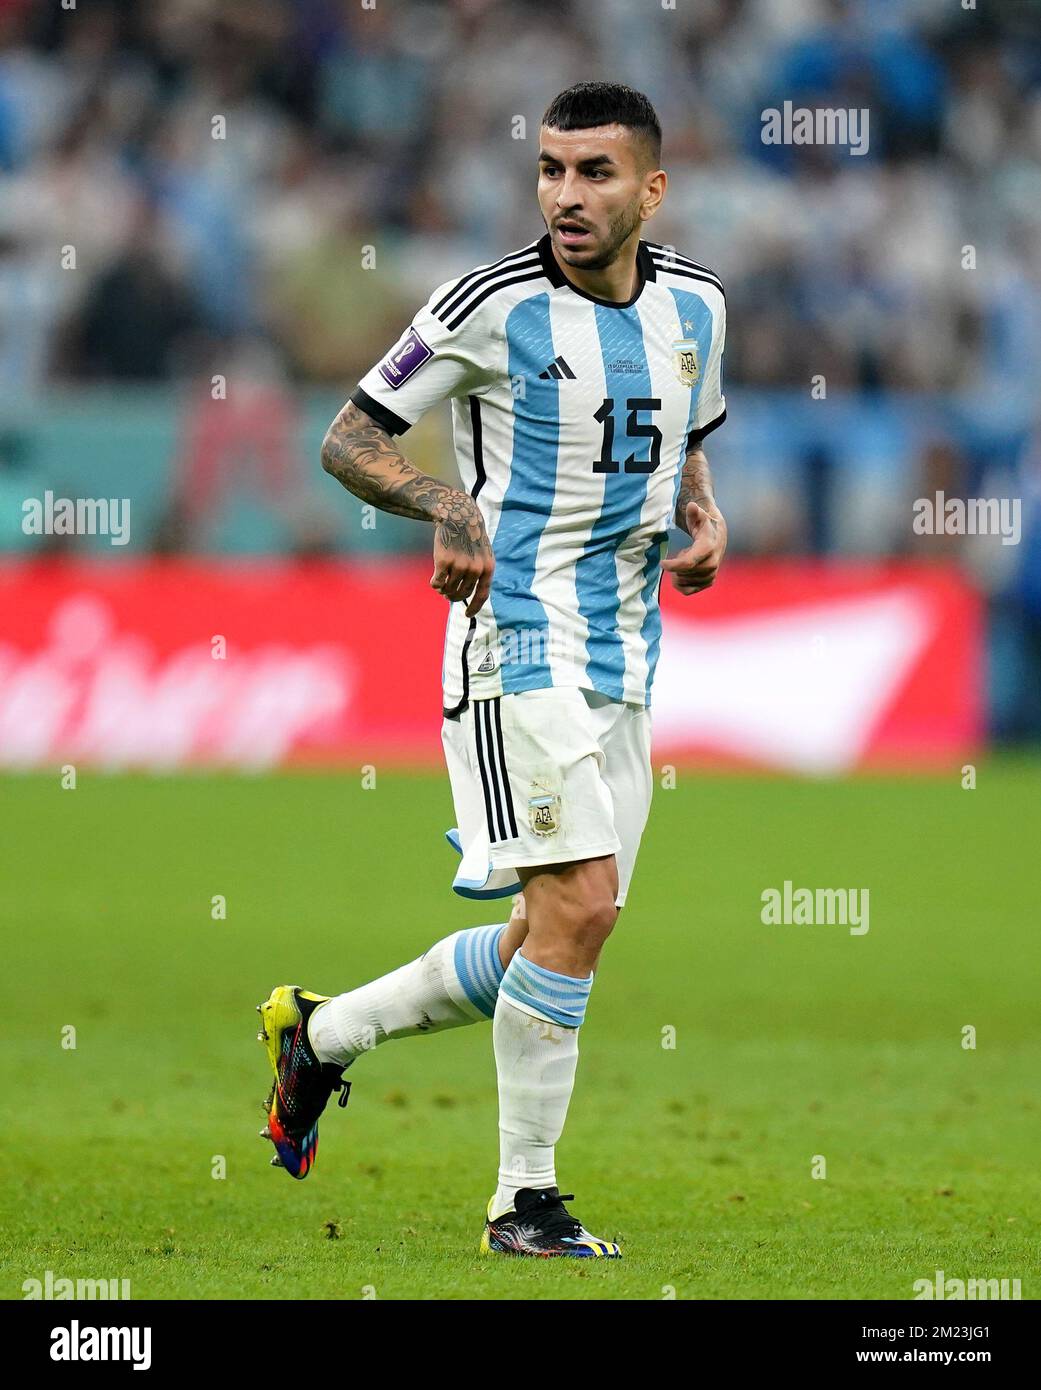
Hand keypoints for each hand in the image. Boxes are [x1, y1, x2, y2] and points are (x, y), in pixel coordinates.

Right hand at [430, 492, 494, 616]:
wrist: (458, 516)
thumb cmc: (469, 536)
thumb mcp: (483, 553)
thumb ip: (479, 573)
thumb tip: (466, 596)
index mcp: (488, 568)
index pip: (482, 594)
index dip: (474, 607)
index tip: (467, 614)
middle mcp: (475, 568)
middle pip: (462, 593)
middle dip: (453, 596)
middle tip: (447, 594)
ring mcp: (459, 565)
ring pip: (448, 589)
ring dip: (443, 589)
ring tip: (441, 583)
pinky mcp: (443, 561)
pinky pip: (437, 582)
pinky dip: (434, 584)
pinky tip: (434, 580)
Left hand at [661, 500, 726, 594]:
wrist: (716, 535)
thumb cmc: (703, 523)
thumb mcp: (698, 515)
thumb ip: (694, 512)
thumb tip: (692, 505)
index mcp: (708, 549)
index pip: (687, 563)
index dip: (672, 565)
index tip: (661, 562)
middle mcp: (712, 564)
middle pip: (683, 574)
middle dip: (675, 566)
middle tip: (680, 553)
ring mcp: (711, 574)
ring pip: (684, 583)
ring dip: (678, 573)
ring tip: (685, 559)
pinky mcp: (708, 582)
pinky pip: (688, 591)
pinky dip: (680, 584)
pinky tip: (681, 573)